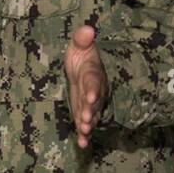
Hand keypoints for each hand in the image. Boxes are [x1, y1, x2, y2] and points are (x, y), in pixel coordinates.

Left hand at [64, 25, 108, 147]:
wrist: (84, 66)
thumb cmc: (81, 54)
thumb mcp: (79, 44)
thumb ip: (82, 39)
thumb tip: (87, 29)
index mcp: (92, 73)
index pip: (93, 81)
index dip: (92, 89)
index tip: (90, 97)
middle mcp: (94, 90)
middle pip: (93, 102)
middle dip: (90, 111)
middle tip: (85, 119)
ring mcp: (90, 103)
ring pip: (91, 115)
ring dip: (87, 124)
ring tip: (83, 132)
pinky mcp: (85, 112)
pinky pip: (86, 124)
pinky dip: (84, 134)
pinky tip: (81, 144)